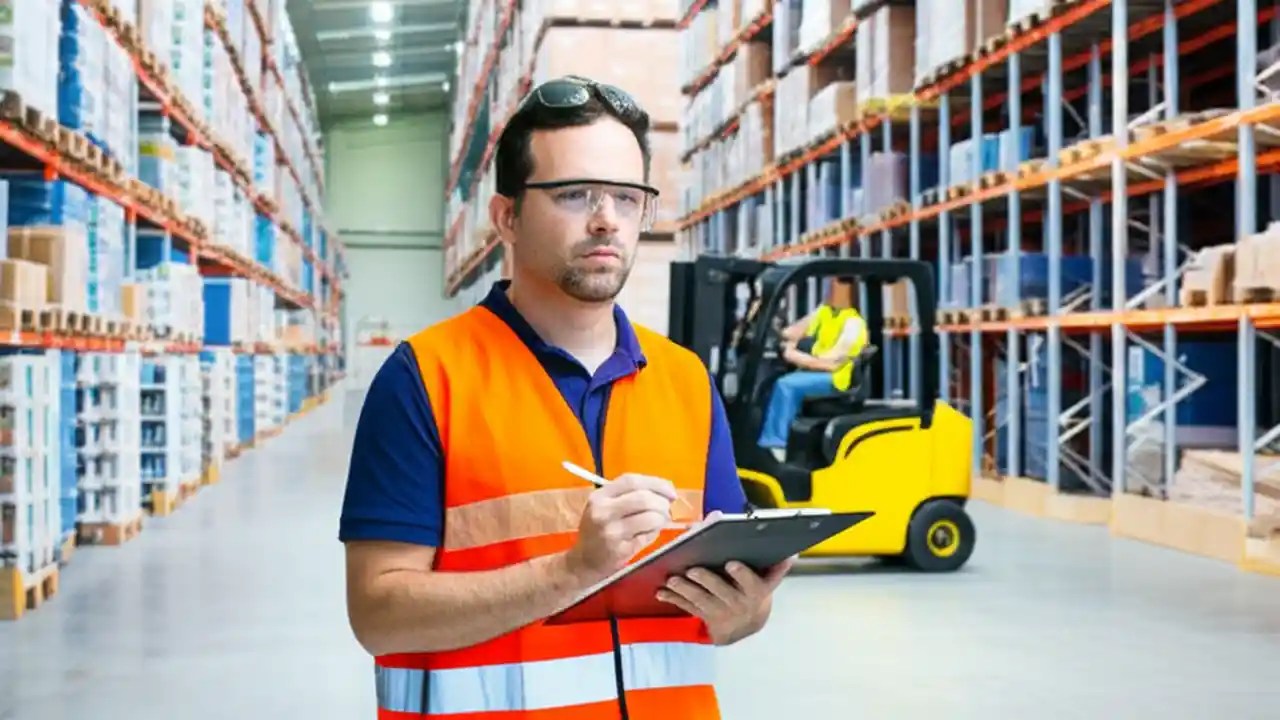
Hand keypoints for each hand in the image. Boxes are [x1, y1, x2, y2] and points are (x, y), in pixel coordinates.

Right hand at [566, 473, 677, 583]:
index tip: (670, 490)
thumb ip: (629, 496)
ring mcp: (611, 531)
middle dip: (662, 502)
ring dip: (662, 518)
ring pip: (650, 517)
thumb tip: (666, 492)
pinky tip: (649, 534)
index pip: (632, 481)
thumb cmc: (598, 531)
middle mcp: (603, 511)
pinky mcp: (620, 549)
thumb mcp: (605, 507)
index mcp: (599, 496)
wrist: (583, 562)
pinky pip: (647, 536)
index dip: (656, 483)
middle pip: (643, 498)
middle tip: (667, 509)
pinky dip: (654, 532)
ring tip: (660, 521)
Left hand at [656, 553, 795, 645]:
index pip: (751, 582)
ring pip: (701, 601)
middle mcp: (739, 604)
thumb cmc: (754, 587)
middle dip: (706, 580)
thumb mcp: (765, 574)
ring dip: (685, 590)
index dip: (742, 574)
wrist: (749, 622)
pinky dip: (673, 599)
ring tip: (672, 578)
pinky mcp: (704, 617)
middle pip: (721, 591)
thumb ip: (767, 558)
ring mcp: (721, 613)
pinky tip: (661, 591)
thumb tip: (764, 540)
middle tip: (693, 569)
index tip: (731, 563)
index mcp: (757, 590)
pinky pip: (688, 608)